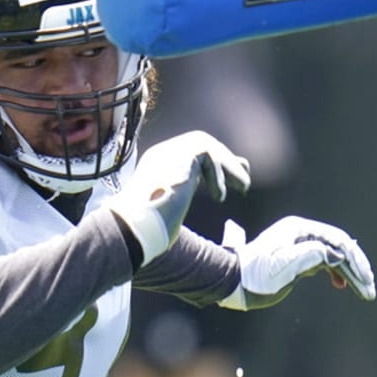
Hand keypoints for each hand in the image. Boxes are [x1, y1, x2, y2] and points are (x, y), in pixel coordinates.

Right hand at [108, 131, 250, 265]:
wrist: (132, 224)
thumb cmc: (146, 229)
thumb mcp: (168, 214)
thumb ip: (181, 203)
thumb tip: (193, 212)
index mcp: (156, 167)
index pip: (188, 157)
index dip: (211, 167)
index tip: (228, 182)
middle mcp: (162, 154)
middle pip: (200, 147)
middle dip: (225, 162)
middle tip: (243, 180)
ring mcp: (170, 151)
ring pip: (208, 148)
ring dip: (228, 168)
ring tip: (243, 188)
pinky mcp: (181, 154)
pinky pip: (209, 156)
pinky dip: (218, 177)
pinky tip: (220, 197)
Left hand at [218, 216, 376, 309]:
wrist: (230, 283)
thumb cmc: (254, 277)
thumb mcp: (281, 268)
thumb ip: (310, 256)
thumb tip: (335, 254)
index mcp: (300, 230)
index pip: (338, 242)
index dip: (355, 262)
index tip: (365, 282)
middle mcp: (301, 232)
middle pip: (339, 247)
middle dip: (357, 269)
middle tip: (370, 291)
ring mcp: (298, 243)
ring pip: (333, 256)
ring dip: (350, 273)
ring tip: (364, 291)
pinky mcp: (295, 257)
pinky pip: (323, 262)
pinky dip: (335, 273)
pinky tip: (342, 286)